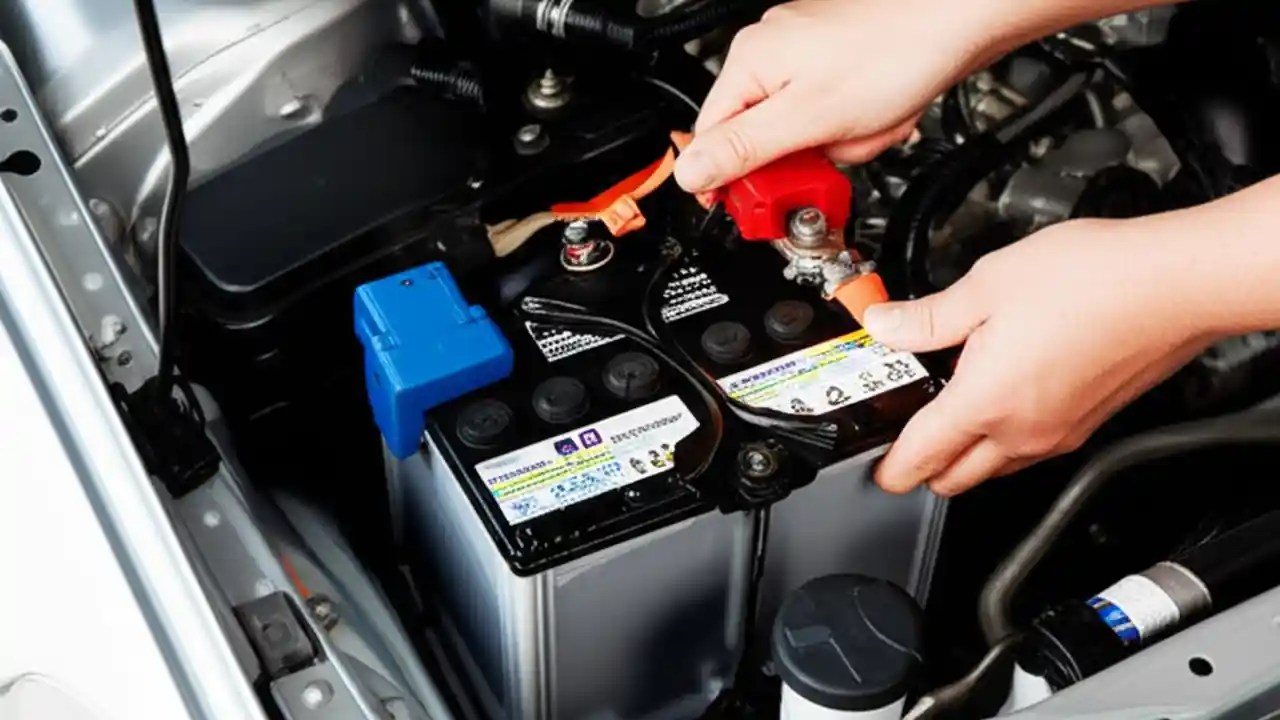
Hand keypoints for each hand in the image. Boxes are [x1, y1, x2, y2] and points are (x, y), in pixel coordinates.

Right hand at [674, 0, 998, 192]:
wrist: (957, 22)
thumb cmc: (893, 55)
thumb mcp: (807, 119)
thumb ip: (743, 151)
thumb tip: (689, 175)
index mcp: (750, 62)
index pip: (712, 138)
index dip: (731, 181)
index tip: (751, 207)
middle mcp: (770, 53)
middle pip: (759, 138)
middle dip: (801, 159)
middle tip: (826, 163)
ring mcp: (803, 57)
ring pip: (799, 132)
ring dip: (834, 146)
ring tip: (864, 132)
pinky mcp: (835, 65)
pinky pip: (827, 115)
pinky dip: (852, 129)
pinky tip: (874, 120)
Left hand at [865, 218, 1216, 495]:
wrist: (1175, 282)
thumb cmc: (1094, 279)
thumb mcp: (986, 284)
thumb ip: (927, 317)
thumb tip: (883, 326)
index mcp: (986, 402)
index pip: (917, 461)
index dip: (887, 468)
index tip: (875, 464)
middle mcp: (1023, 432)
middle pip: (953, 480)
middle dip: (922, 464)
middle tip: (908, 422)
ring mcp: (1060, 433)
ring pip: (994, 468)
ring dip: (966, 450)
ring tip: (953, 396)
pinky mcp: (1088, 423)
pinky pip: (1031, 448)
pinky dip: (1006, 434)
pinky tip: (1004, 387)